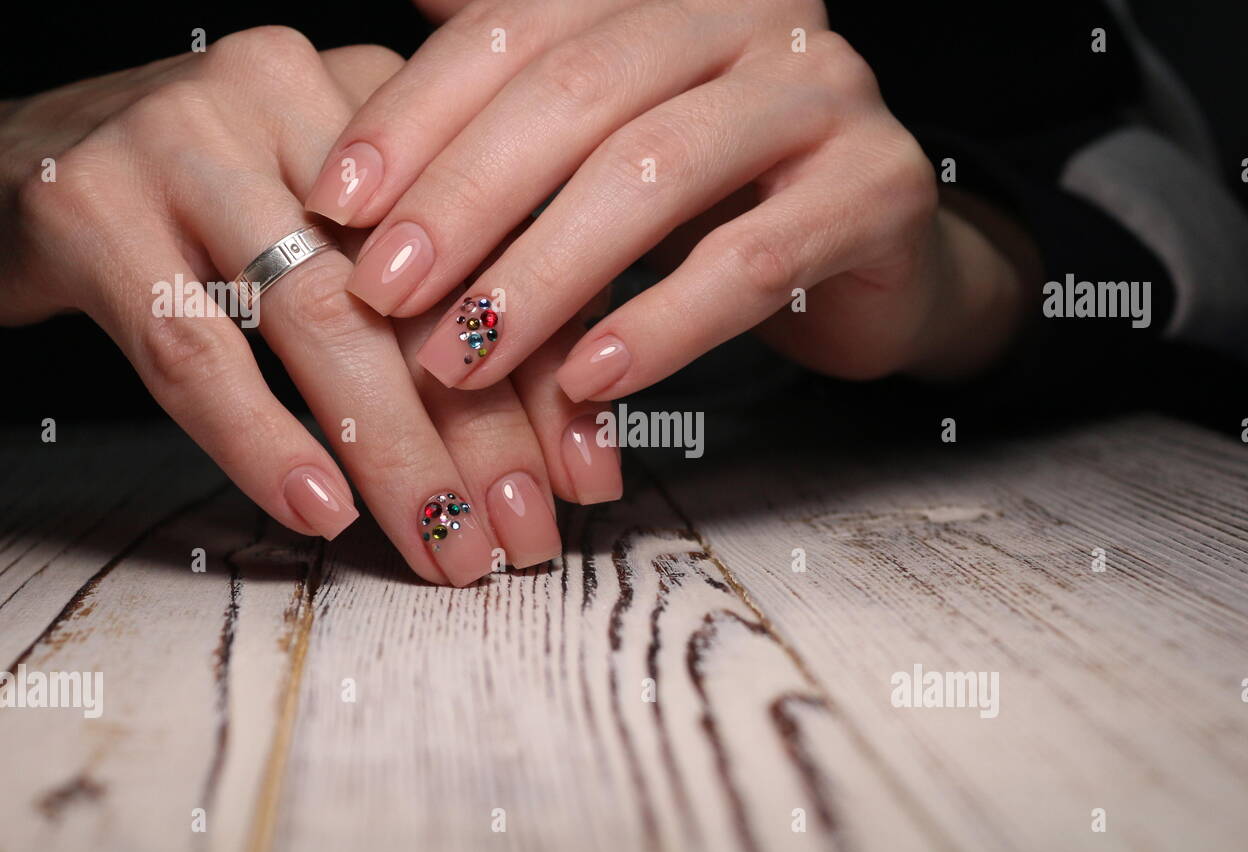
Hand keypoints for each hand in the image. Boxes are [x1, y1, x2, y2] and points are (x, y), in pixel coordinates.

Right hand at [0, 28, 620, 585]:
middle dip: (486, 431)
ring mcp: (185, 139)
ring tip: (444, 546)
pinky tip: (321, 509)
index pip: (496, 250)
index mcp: (385, 96)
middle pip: (418, 287)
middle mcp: (294, 91)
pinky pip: (191, 346)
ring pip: (319, 317)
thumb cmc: (220, 216)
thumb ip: (453, 310)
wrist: (22, 163)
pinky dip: (263, 439)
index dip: (552, 374)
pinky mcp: (90, 204)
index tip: (588, 481)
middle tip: (522, 538)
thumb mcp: (348, 234)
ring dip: (394, 451)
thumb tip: (573, 447)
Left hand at [305, 0, 1034, 401]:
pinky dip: (658, 325)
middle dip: (466, 199)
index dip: (417, 113)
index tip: (336, 203)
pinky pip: (750, 260)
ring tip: (466, 357)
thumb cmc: (719, 195)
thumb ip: (521, 77)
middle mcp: (749, 15)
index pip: (516, 27)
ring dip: (544, 275)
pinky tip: (587, 382)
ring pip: (655, 172)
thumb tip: (397, 1)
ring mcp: (823, 96)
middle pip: (579, 91)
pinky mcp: (877, 188)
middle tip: (383, 294)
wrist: (872, 254)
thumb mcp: (610, 129)